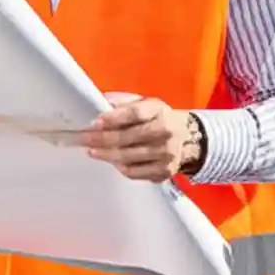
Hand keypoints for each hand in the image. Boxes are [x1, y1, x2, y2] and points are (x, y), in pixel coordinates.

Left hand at [81, 95, 201, 182]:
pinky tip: (111, 160)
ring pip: (128, 157)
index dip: (114, 117)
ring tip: (92, 150)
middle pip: (128, 138)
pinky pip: (135, 172)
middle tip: (84, 138)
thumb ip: (124, 102)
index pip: (135, 113)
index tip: (96, 121)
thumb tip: (100, 102)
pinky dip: (119, 166)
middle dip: (102, 138)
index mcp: (160, 111)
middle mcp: (165, 133)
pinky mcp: (164, 172)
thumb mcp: (147, 104)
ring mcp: (166, 155)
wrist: (190, 139)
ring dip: (106, 154)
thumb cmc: (160, 119)